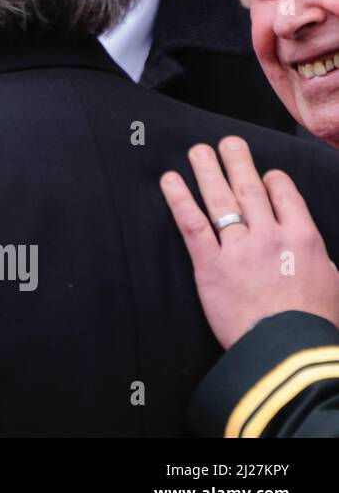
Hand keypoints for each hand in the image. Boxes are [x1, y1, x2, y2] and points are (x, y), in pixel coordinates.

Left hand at [160, 136, 338, 348]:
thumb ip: (317, 261)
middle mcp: (270, 236)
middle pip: (250, 189)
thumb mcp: (333, 285)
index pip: (285, 195)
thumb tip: (312, 252)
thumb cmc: (314, 325)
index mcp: (303, 238)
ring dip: (207, 170)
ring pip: (220, 200)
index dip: (272, 180)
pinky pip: (192, 224)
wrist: (288, 350)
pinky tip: (169, 181)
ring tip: (198, 151)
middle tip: (226, 142)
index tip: (264, 174)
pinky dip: (179, 199)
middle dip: (237, 162)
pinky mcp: (210, 265)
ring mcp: (238, 248)